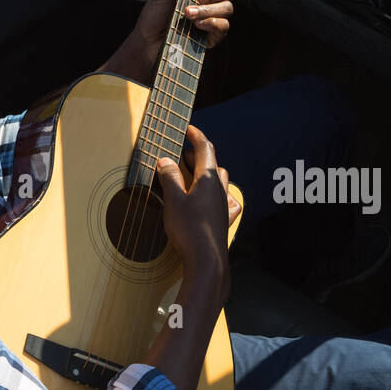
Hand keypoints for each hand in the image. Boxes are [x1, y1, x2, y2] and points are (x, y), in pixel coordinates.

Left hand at [134, 0, 239, 63]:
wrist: (149, 39)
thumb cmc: (157, 11)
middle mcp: (214, 0)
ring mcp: (215, 17)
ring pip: (227, 8)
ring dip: (208, 9)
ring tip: (188, 13)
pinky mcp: (214, 35)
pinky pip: (223, 26)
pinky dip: (212, 23)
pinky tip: (197, 24)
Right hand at [155, 125, 240, 300]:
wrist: (207, 261)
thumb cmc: (190, 230)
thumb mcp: (173, 200)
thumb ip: (169, 177)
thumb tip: (165, 160)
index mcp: (209, 179)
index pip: (205, 149)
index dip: (196, 136)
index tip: (188, 128)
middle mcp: (220, 190)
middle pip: (213, 164)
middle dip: (197, 156)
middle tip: (181, 156)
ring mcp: (224, 206)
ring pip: (220, 182)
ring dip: (206, 175)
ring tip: (191, 177)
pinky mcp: (224, 221)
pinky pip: (225, 202)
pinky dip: (216, 196)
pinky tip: (211, 201)